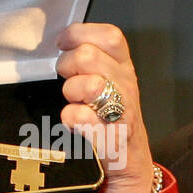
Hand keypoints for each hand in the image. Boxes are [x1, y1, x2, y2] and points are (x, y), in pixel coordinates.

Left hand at [55, 22, 154, 192]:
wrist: (130, 159)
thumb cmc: (113, 116)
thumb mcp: (111, 81)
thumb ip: (93, 59)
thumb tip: (63, 42)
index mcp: (125, 67)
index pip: (110, 35)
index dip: (80, 34)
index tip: (63, 43)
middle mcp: (126, 84)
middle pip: (88, 56)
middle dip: (66, 65)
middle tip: (67, 78)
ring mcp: (120, 109)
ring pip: (85, 84)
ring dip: (70, 92)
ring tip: (75, 102)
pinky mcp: (110, 135)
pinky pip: (76, 116)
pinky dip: (68, 118)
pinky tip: (75, 122)